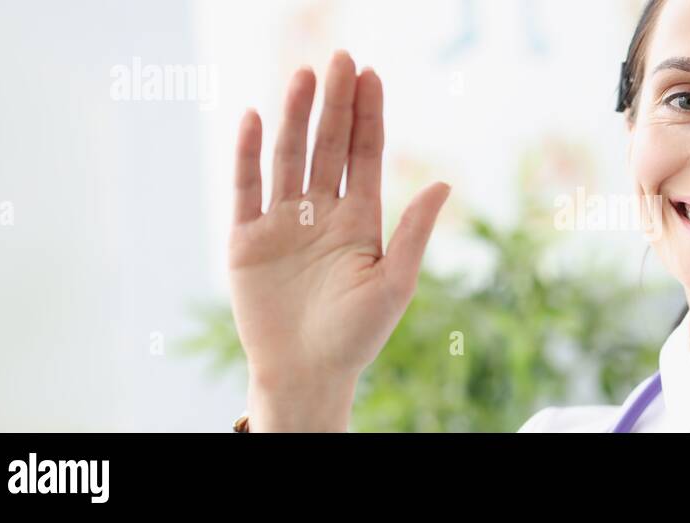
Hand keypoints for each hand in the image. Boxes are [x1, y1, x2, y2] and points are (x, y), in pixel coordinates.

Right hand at [229, 51, 450, 430]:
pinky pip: (246, 188)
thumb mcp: (395, 283)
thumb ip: (414, 231)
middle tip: (341, 58)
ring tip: (304, 76)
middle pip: (328, 146)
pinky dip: (248, 154)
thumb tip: (443, 183)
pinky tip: (255, 119)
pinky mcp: (246, 240)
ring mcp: (282, 223)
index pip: (364, 155)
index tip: (371, 75)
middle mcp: (321, 213)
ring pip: (289, 158)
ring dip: (296, 117)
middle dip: (335, 103)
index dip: (367, 116)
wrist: (305, 374)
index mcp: (359, 221)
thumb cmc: (356, 336)